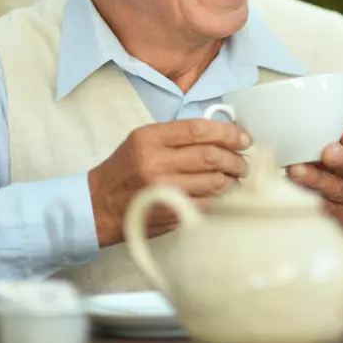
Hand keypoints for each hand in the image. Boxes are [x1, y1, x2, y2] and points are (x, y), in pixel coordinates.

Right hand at [88, 120, 250, 246]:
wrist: (98, 204)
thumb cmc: (125, 170)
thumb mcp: (143, 141)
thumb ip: (177, 136)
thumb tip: (220, 135)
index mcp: (151, 138)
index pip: (199, 129)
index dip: (228, 133)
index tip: (243, 139)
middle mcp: (156, 161)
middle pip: (211, 156)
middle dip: (235, 160)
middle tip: (243, 163)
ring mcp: (162, 189)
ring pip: (213, 181)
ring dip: (232, 181)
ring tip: (235, 180)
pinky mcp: (168, 212)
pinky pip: (206, 204)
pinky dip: (220, 200)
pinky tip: (222, 197)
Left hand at [288, 127, 342, 230]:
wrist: (335, 211)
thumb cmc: (328, 172)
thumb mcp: (331, 156)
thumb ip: (322, 142)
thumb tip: (291, 123)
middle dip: (342, 160)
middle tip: (328, 152)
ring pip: (337, 190)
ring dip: (317, 180)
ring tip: (296, 171)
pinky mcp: (339, 220)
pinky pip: (324, 210)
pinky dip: (308, 201)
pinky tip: (293, 193)